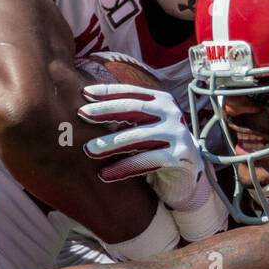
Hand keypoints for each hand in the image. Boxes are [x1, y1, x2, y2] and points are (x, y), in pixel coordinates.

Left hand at [79, 84, 228, 239]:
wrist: (186, 176)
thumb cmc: (156, 148)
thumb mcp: (143, 127)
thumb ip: (125, 117)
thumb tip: (84, 109)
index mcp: (161, 101)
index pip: (132, 93)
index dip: (108, 92)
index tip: (84, 93)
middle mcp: (172, 113)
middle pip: (135, 108)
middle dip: (106, 110)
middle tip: (82, 114)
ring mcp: (178, 134)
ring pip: (139, 136)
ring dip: (111, 143)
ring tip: (89, 150)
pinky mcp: (181, 156)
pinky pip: (148, 161)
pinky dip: (125, 168)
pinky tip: (105, 175)